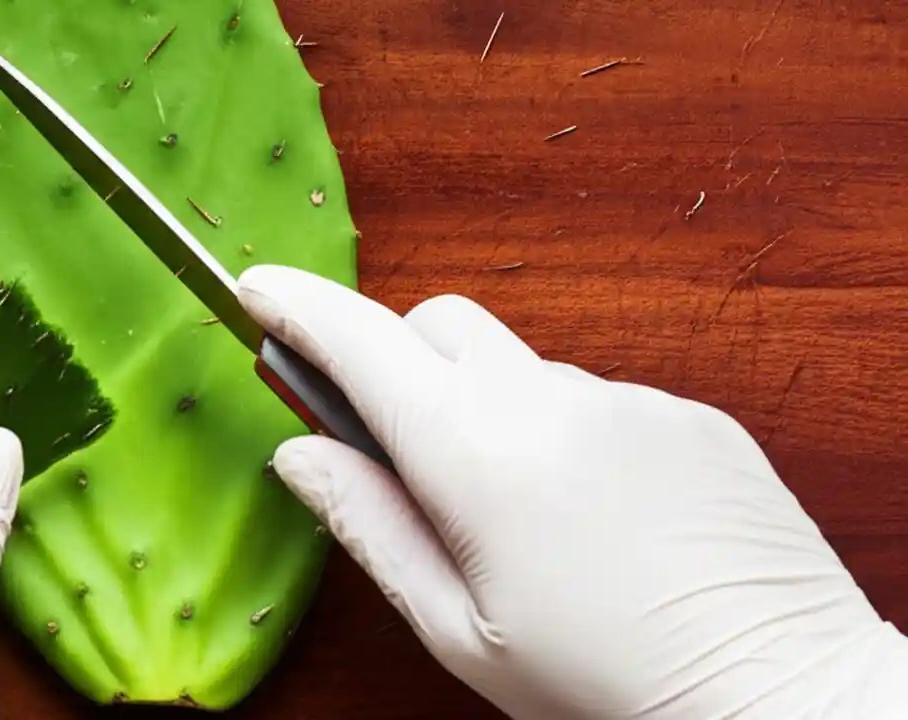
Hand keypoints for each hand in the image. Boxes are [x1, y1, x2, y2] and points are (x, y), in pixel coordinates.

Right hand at [237, 265, 907, 718]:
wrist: (779, 695)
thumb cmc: (606, 684)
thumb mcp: (458, 629)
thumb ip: (369, 526)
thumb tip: (301, 454)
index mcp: (478, 458)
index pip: (363, 344)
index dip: (299, 306)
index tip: (257, 287)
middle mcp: (552, 403)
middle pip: (438, 326)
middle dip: (396, 362)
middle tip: (397, 446)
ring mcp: (628, 401)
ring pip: (519, 367)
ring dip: (489, 409)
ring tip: (522, 516)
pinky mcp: (687, 414)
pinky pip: (594, 397)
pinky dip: (564, 432)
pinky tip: (594, 514)